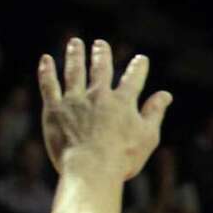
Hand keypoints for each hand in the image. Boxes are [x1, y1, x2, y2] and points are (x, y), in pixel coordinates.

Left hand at [39, 38, 170, 179]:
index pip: (133, 79)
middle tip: (100, 44)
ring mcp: (75, 100)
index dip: (138, 67)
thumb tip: (166, 95)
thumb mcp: (148, 137)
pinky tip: (47, 59)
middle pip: (101, 68)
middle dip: (101, 54)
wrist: (91, 169)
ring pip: (75, 71)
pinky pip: (49, 85)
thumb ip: (155, 113)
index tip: (141, 59)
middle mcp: (99, 95)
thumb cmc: (122, 158)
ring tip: (75, 43)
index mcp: (123, 102)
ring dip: (75, 55)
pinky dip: (47, 71)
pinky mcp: (55, 109)